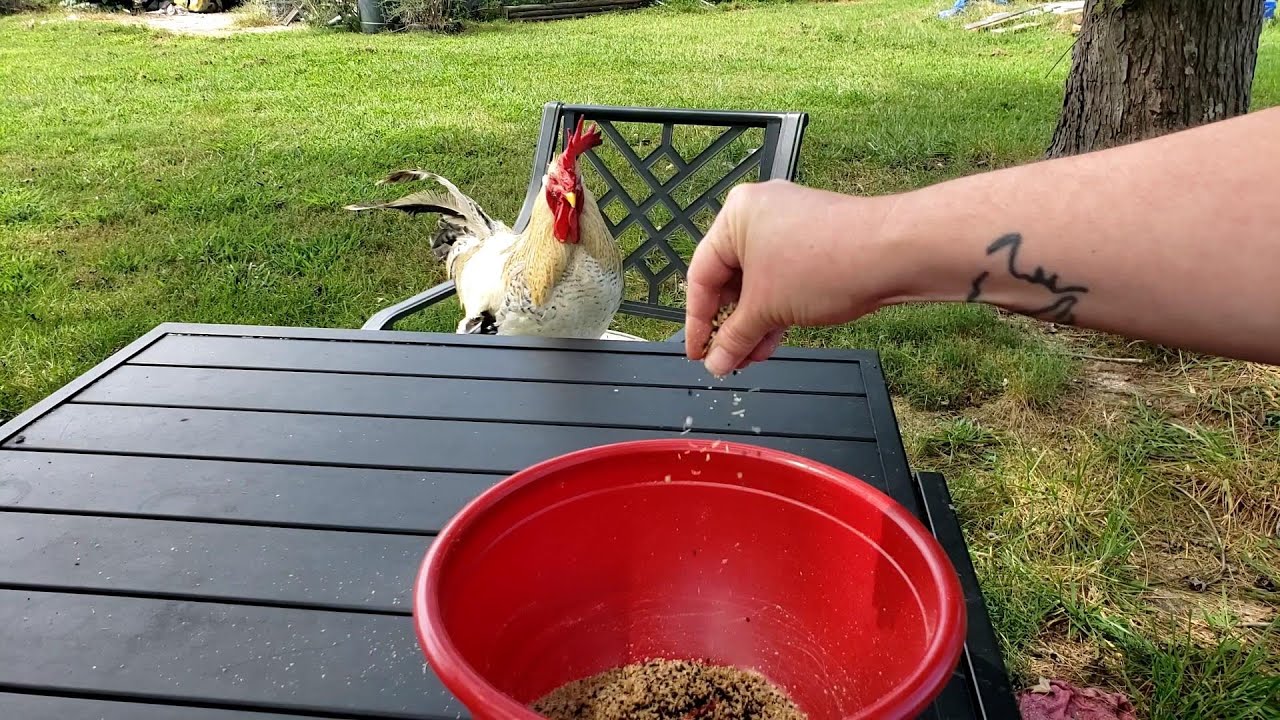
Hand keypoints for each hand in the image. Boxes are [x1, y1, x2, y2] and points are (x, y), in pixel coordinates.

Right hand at [684, 180, 901, 375]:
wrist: (893, 253)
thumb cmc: (827, 263)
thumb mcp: (766, 309)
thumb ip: (734, 338)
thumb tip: (716, 360)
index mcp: (735, 216)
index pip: (701, 275)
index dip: (697, 321)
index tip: (697, 352)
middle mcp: (760, 213)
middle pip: (731, 278)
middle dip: (730, 324)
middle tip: (725, 358)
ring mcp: (791, 225)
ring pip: (760, 282)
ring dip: (754, 323)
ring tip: (749, 357)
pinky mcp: (815, 241)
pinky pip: (783, 279)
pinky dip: (776, 308)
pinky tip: (772, 340)